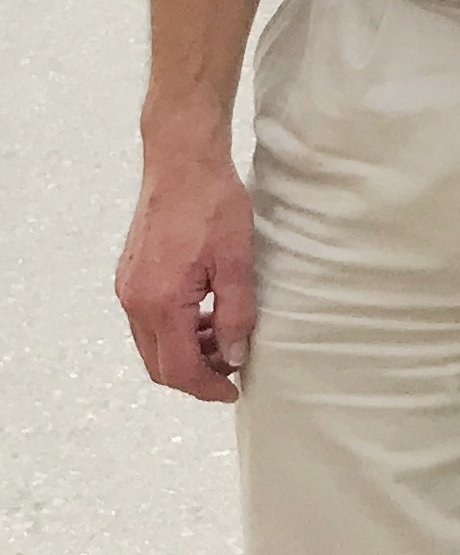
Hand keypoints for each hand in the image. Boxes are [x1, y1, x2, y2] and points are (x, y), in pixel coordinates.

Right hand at [116, 148, 254, 402]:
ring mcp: (128, 287)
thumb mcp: (237, 262)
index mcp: (159, 303)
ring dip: (186, 350)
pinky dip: (175, 329)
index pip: (178, 368)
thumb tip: (233, 355)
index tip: (232, 390)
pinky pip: (148, 319)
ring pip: (152, 342)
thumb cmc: (212, 206)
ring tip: (224, 338)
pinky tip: (206, 314)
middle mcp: (134, 300)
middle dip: (195, 374)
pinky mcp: (130, 275)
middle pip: (158, 363)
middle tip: (231, 369)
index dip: (207, 387)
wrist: (182, 163)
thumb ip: (235, 314)